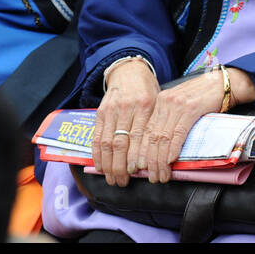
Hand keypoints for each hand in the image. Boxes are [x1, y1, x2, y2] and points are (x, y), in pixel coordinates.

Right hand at [92, 59, 158, 186]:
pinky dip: (97, 154)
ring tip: (111, 179)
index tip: (137, 172)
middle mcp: (127, 108)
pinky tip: (100, 166)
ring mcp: (111, 110)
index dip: (136, 156)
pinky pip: (96, 136)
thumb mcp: (158, 102)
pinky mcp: (100, 112)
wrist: (129, 71)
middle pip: (121, 142)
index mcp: (145, 105)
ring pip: (107, 142)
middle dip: (120, 166)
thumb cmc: (148, 91)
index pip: (140, 136)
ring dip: (108, 164)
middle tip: (122, 182)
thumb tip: (156, 155)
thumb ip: (155, 125)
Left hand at [139, 68, 252, 183]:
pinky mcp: (190, 108)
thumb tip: (162, 144)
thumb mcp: (182, 104)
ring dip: (160, 160)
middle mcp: (165, 102)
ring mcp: (177, 104)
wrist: (224, 82)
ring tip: (161, 174)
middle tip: (152, 177)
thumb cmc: (205, 95)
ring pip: (163, 137)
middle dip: (150, 161)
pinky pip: (178, 133)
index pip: (146, 131)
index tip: (141, 168)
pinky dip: (173, 149)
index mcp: (160, 101)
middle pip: (152, 136)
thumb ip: (170, 118)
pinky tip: (170, 161)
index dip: (142, 152)